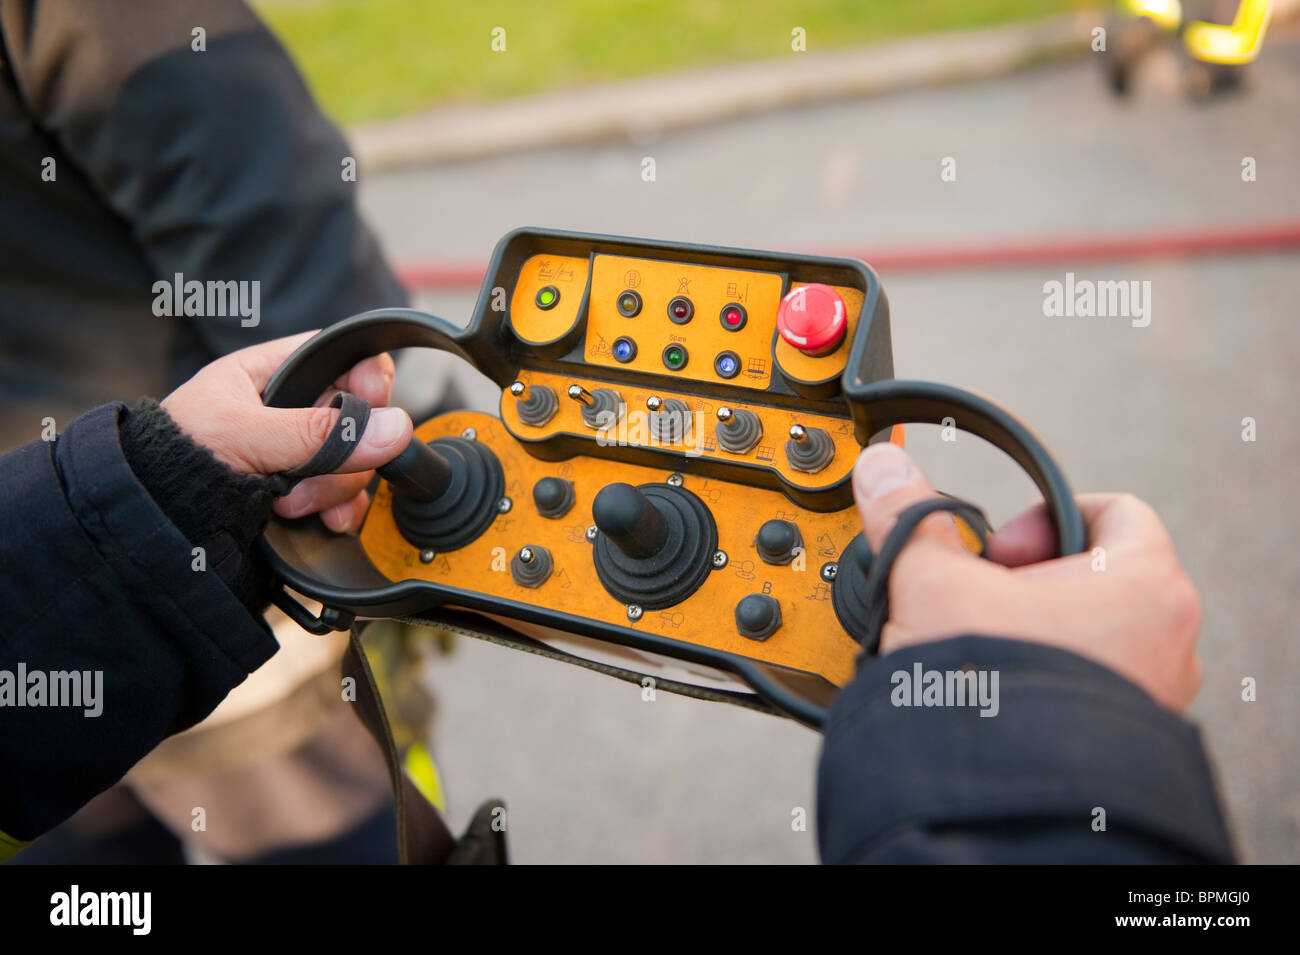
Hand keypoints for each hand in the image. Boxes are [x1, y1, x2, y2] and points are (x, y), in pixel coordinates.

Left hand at [161, 331, 411, 532]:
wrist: (149, 525)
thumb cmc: (175, 461)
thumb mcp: (246, 435)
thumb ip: (319, 433)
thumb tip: (394, 427)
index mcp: (272, 373)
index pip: (342, 356)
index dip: (367, 374)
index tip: (372, 397)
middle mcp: (294, 411)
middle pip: (360, 417)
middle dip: (343, 451)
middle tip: (306, 472)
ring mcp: (303, 455)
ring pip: (358, 462)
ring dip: (334, 489)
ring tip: (289, 504)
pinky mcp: (306, 494)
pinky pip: (350, 498)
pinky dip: (342, 512)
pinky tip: (323, 521)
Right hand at [852, 442, 1202, 711]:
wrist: (1003, 798)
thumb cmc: (1000, 694)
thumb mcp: (934, 585)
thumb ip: (910, 520)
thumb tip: (886, 474)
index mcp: (1145, 584)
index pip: (1114, 510)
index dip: (1044, 514)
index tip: (998, 543)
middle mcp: (1165, 641)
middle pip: (1095, 575)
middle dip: (1026, 582)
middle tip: (979, 598)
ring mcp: (1149, 695)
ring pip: (1090, 636)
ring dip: (1032, 632)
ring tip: (978, 647)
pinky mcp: (1120, 741)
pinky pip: (1084, 688)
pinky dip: (1042, 681)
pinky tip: (990, 692)